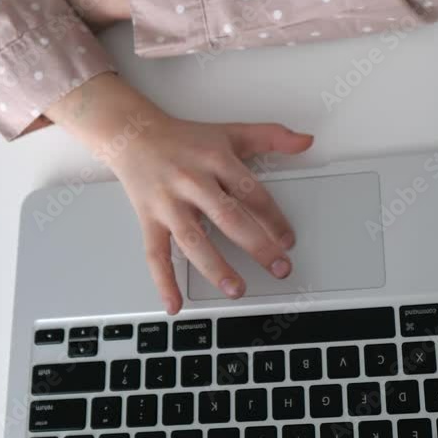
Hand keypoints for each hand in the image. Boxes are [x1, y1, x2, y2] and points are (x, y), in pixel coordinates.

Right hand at [46, 74, 314, 314]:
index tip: (288, 240)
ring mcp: (169, 203)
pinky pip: (155, 254)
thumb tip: (306, 141)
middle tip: (278, 268)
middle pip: (228, 216)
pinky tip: (176, 304)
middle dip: (256, 245)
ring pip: (192, 239)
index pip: (252, 192)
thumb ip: (271, 136)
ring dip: (215, 267)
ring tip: (236, 290)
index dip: (274, 218)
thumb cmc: (184, 139)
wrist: (132, 135)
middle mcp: (192, 182)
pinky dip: (163, 281)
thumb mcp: (231, 132)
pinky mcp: (149, 220)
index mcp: (215, 160)